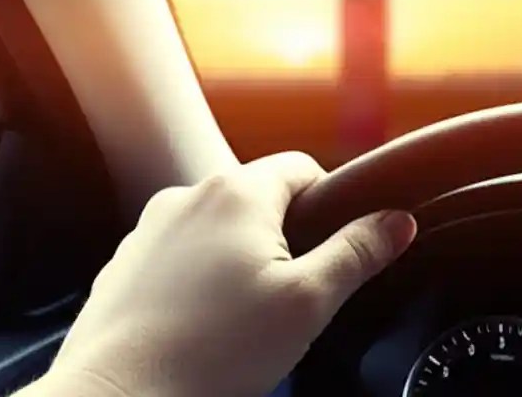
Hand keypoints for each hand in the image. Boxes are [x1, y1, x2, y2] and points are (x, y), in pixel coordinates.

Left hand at [27, 152, 416, 396]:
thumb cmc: (211, 353)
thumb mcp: (309, 302)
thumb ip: (358, 253)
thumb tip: (397, 221)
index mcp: (238, 193)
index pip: (303, 167)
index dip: (331, 204)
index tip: (335, 249)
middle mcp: (189, 197)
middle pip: (260, 201)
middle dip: (284, 241)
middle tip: (292, 297)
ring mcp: (149, 231)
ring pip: (219, 232)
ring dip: (239, 262)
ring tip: (242, 320)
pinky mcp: (124, 268)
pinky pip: (179, 261)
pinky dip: (198, 285)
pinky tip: (203, 329)